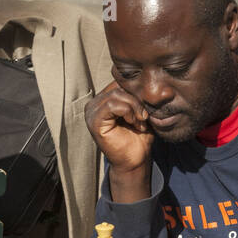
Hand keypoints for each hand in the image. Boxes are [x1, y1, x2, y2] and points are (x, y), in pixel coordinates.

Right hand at [85, 80, 153, 201]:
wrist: (135, 160)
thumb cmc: (138, 137)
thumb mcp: (138, 110)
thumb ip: (134, 94)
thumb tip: (139, 77)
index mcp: (103, 99)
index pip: (119, 82)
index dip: (135, 92)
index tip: (145, 109)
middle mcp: (94, 104)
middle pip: (118, 87)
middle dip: (136, 100)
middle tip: (144, 117)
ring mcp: (91, 112)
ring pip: (116, 95)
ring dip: (134, 108)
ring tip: (140, 122)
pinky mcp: (93, 122)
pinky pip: (111, 105)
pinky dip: (127, 112)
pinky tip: (134, 123)